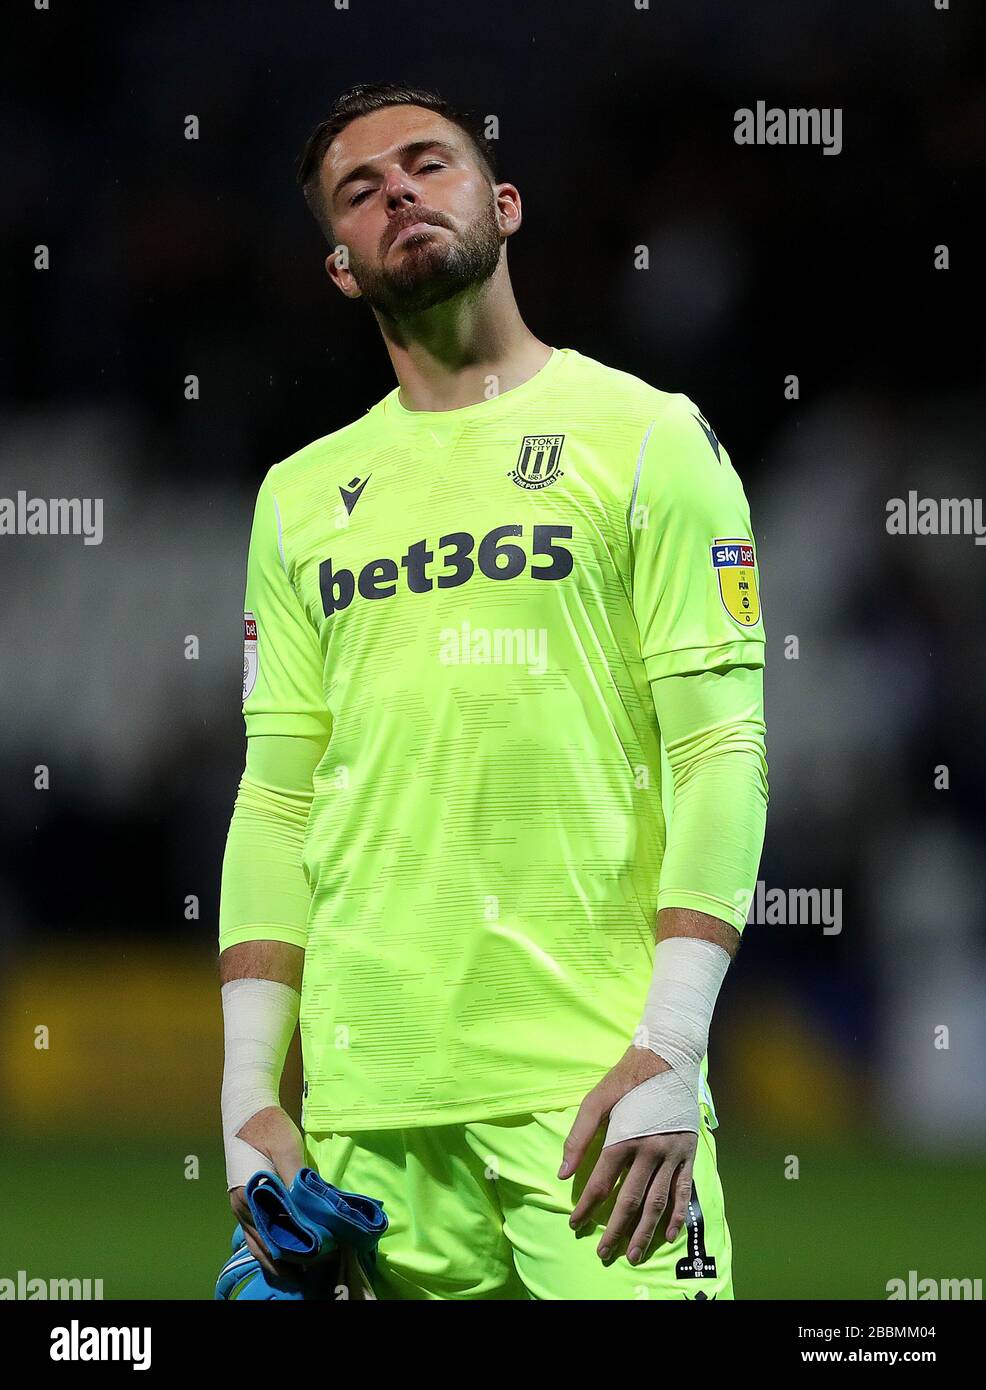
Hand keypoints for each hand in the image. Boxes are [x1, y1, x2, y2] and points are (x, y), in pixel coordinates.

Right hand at [228, 1105, 304, 1278]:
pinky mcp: (245, 1199)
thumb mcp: (287, 1149)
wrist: (246, 1108)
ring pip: (258, 1242)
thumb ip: (295, 1179)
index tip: (316, 1259)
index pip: (272, 1237)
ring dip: (277, 1256)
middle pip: (263, 1248)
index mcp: (249, 1197)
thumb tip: (309, 1208)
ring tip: (301, 1270)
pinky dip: (270, 1243)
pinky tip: (286, 1247)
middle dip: (285, 1263)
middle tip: (311, 1273)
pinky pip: (256, 1230)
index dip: (294, 1252)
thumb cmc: (267, 1126)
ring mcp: (241, 1205)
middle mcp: (241, 1208)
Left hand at [560, 1046, 697, 1265]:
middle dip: (615, 1229)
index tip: (575, 1224)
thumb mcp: (595, 1100)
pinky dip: (676, 1215)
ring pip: (658, 1201)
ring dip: (645, 1231)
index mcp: (624, 1137)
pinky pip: (684, 1191)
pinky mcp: (688, 1154)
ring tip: (632, 1254)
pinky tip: (668, 1234)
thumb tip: (563, 1173)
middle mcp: (650, 1151)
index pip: (602, 1183)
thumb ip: (578, 1137)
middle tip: (603, 1253)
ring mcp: (672, 1154)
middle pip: (630, 1199)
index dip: (586, 1206)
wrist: (666, 1060)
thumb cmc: (625, 1080)